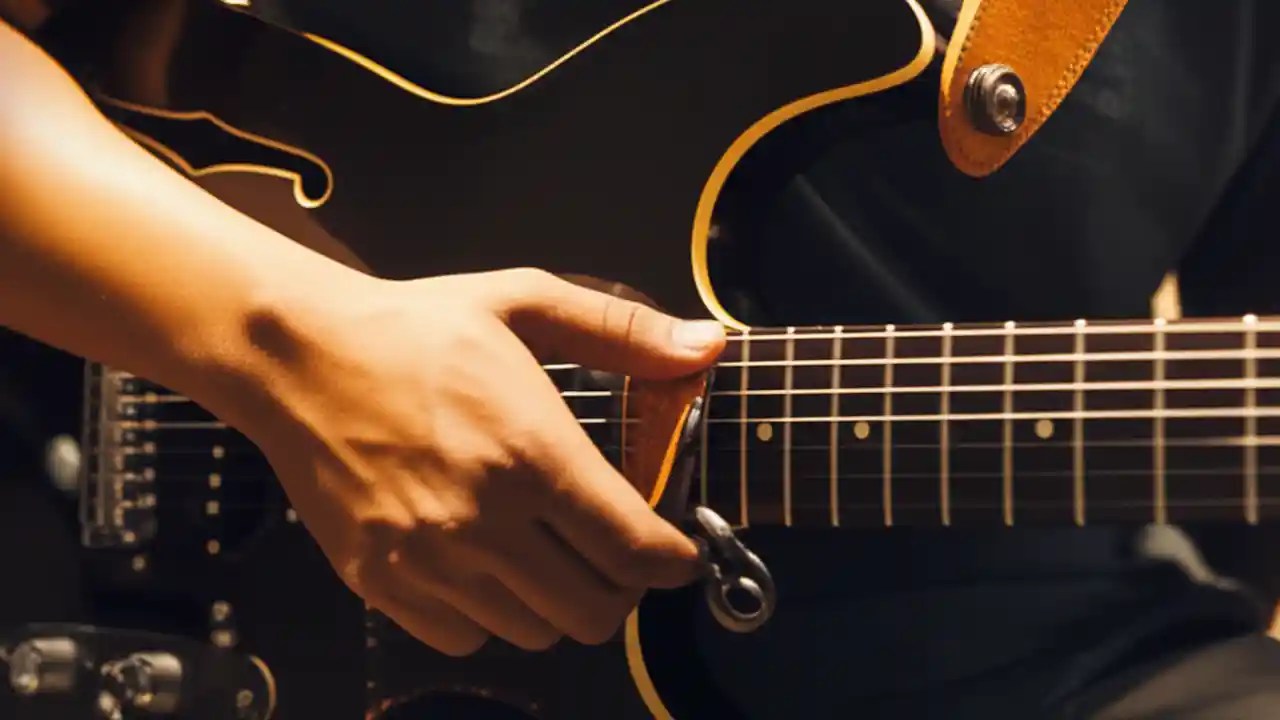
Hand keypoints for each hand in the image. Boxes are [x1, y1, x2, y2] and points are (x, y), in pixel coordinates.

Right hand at [231, 267, 725, 655]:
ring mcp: (428, 561)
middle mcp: (483, 521)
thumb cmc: (416, 328)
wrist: (297, 355)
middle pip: (594, 610)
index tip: (679, 552)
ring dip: (561, 603)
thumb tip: (708, 347)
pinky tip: (489, 566)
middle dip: (625, 588)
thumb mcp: (525, 303)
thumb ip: (623, 332)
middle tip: (617, 552)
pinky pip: (467, 640)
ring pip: (536, 633)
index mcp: (530, 453)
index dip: (674, 562)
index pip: (633, 550)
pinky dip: (494, 618)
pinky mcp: (381, 583)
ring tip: (553, 555)